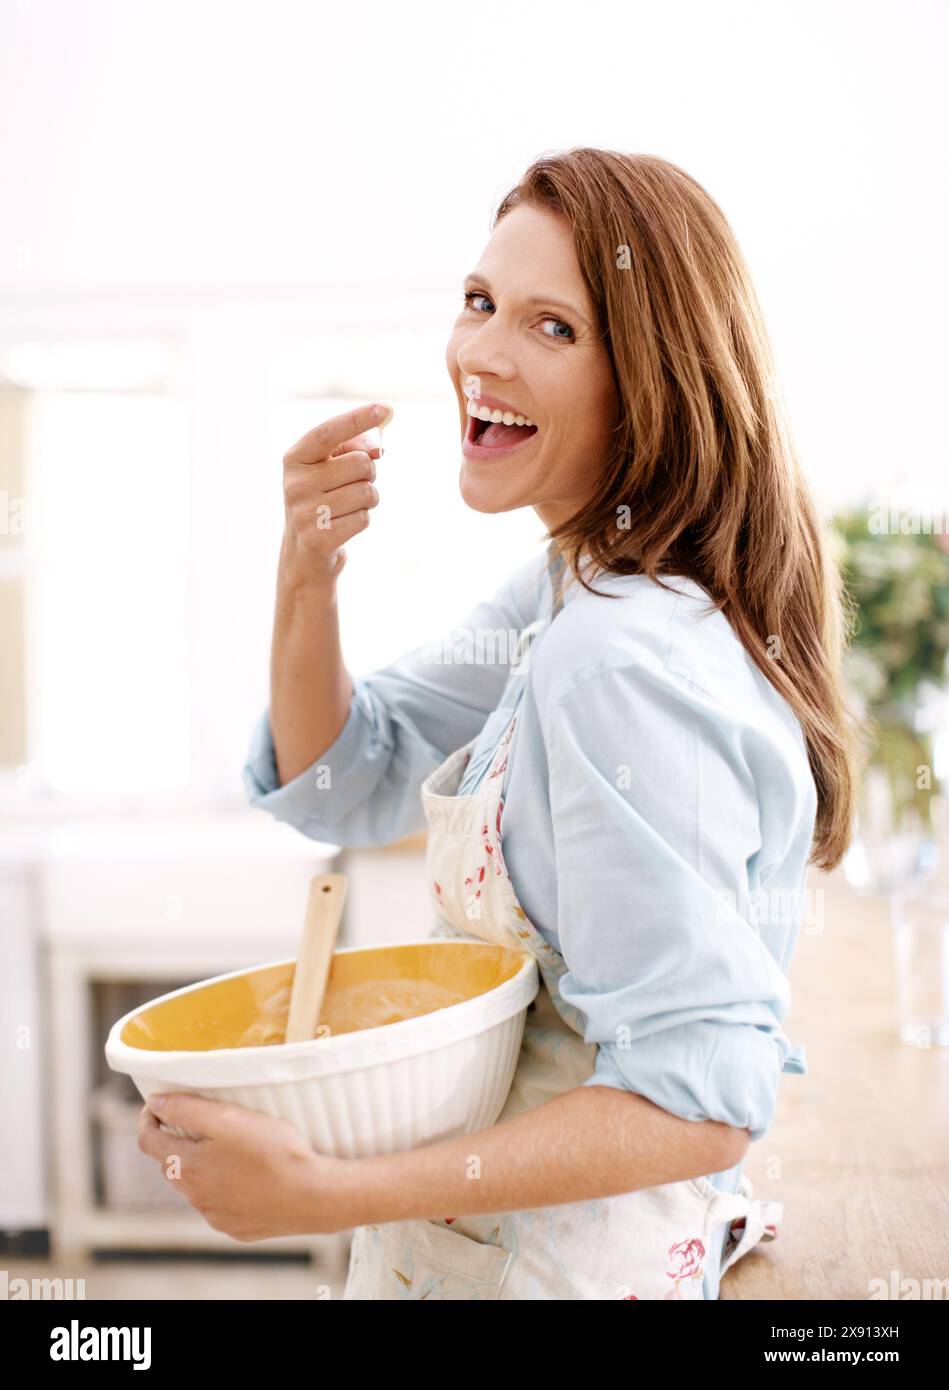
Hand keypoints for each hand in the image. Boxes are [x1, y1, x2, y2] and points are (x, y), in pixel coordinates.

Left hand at [138, 1092, 359, 1241]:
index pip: (149, 1142)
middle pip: (171, 1164)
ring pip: (196, 1187)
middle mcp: (195, 1196)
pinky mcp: (237, 1228)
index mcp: (188, 1166)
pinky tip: (248, 1177)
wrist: (313, 1196)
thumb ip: (187, 1109)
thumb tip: (155, 1103)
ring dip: (201, 1167)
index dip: (148, 1119)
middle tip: (195, 1122)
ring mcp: (216, 1216)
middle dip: (176, 1142)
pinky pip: (221, 1205)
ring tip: (228, 1148)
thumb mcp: (229, 1119)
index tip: (154, 1105)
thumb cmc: (273, 1152)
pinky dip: (224, 1189)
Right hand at [279, 401, 392, 589]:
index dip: (357, 419)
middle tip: (353, 485)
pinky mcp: (319, 538)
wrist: (305, 552)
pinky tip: (344, 525)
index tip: (384, 408)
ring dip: (368, 499)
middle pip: (361, 464)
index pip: (328, 433)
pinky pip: (364, 518)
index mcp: (295, 458)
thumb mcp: (332, 468)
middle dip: (369, 473)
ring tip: (348, 507)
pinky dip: (362, 520)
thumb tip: (378, 448)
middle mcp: (295, 483)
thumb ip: (355, 448)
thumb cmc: (324, 498)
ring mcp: (305, 512)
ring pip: (367, 492)